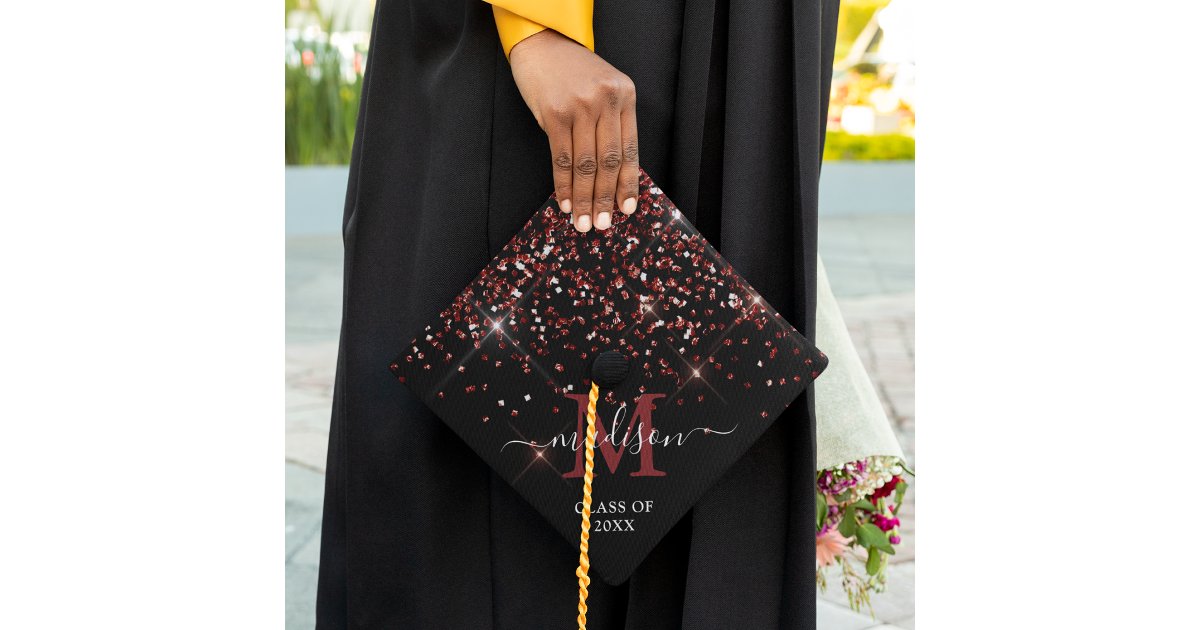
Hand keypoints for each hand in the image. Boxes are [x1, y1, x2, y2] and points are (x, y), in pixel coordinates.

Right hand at [509, 29, 638, 231]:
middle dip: (605, 198)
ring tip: (582, 222)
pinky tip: (564, 202)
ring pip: (586, 164)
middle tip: (602, 225)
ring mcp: (580, 106)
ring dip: (583, 199)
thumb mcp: (602, 90)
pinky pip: (562, 158)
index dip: (628, 184)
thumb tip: (610, 178)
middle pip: (608, 161)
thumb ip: (609, 125)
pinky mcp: (555, 113)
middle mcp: (606, 100)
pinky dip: (563, 185)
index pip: (629, 149)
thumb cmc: (572, 71)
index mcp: (625, 95)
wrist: (541, 44)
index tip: (626, 209)